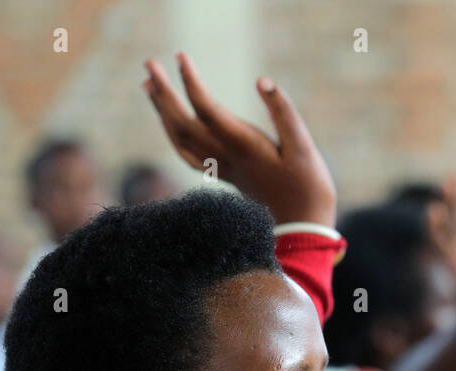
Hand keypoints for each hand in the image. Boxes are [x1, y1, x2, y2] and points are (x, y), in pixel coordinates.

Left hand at [143, 53, 335, 226]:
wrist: (301, 229)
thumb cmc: (308, 186)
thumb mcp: (304, 147)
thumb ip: (284, 112)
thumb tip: (262, 81)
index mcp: (243, 145)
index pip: (206, 110)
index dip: (191, 83)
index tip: (180, 57)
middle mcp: (225, 156)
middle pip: (183, 123)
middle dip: (164, 93)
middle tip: (148, 65)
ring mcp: (221, 167)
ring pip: (180, 139)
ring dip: (162, 111)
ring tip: (148, 85)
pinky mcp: (224, 173)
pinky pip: (187, 153)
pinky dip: (172, 133)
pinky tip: (168, 120)